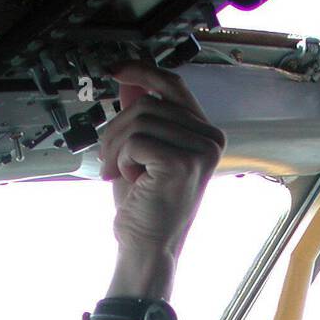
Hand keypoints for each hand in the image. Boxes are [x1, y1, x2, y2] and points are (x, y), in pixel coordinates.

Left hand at [97, 62, 225, 297]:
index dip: (143, 72)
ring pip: (140, 119)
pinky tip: (131, 181)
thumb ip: (141, 117)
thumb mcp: (139, 154)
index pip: (173, 86)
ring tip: (120, 173)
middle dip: (117, 129)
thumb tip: (130, 82)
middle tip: (108, 160)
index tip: (117, 70)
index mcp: (205, 135)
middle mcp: (210, 140)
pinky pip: (137, 140)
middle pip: (150, 102)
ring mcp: (200, 151)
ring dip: (117, 148)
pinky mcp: (183, 163)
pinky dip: (122, 160)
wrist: (147, 248)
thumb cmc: (146, 210)